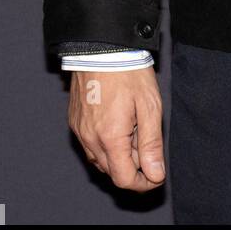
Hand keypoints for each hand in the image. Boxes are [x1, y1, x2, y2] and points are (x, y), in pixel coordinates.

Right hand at [67, 67, 164, 190]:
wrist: (102, 47)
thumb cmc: (128, 72)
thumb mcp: (150, 106)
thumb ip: (151, 144)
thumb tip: (155, 174)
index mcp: (110, 138)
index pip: (124, 179)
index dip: (142, 182)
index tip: (155, 172)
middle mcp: (90, 139)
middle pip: (112, 171)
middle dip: (133, 165)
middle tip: (146, 139)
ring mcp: (79, 131)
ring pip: (100, 159)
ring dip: (119, 154)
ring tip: (133, 126)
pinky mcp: (75, 121)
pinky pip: (90, 144)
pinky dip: (106, 143)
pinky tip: (118, 122)